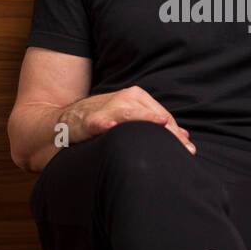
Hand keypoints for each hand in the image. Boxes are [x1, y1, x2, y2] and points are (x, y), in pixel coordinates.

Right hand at [58, 84, 195, 153]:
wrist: (62, 124)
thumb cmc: (101, 124)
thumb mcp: (131, 120)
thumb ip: (155, 126)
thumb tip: (184, 135)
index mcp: (137, 98)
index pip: (164, 116)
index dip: (177, 134)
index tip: (189, 150)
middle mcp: (125, 98)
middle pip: (153, 116)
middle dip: (168, 133)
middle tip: (183, 151)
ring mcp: (107, 107)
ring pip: (131, 114)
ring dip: (145, 121)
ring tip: (160, 127)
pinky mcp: (88, 119)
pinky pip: (99, 120)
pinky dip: (105, 122)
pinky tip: (111, 126)